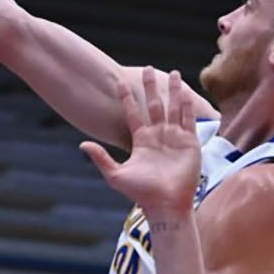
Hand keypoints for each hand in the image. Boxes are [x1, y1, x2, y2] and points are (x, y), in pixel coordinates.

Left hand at [79, 69, 200, 221]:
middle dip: (151, 87)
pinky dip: (188, 106)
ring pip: (173, 108)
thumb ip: (101, 158)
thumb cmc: (141, 193)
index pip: (132, 113)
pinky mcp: (190, 144)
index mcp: (141, 141)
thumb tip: (82, 145)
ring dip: (174, 91)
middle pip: (154, 105)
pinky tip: (187, 92)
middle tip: (147, 68)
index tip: (119, 82)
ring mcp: (175, 138)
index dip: (126, 98)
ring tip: (173, 72)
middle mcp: (158, 136)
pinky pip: (189, 120)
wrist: (165, 205)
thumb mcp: (116, 175)